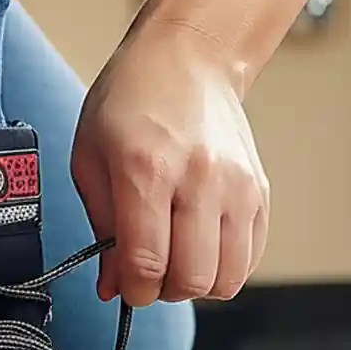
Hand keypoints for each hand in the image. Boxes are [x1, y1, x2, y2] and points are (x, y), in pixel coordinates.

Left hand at [72, 24, 268, 305]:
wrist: (188, 58)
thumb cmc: (131, 100)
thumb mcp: (90, 158)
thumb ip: (101, 227)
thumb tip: (113, 285)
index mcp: (147, 169)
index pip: (147, 263)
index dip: (133, 291)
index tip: (125, 287)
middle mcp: (200, 179)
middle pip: (191, 278)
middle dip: (163, 291)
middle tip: (147, 273)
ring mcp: (236, 186)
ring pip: (227, 278)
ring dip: (197, 284)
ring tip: (175, 260)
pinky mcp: (259, 192)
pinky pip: (249, 259)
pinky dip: (224, 267)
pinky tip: (199, 245)